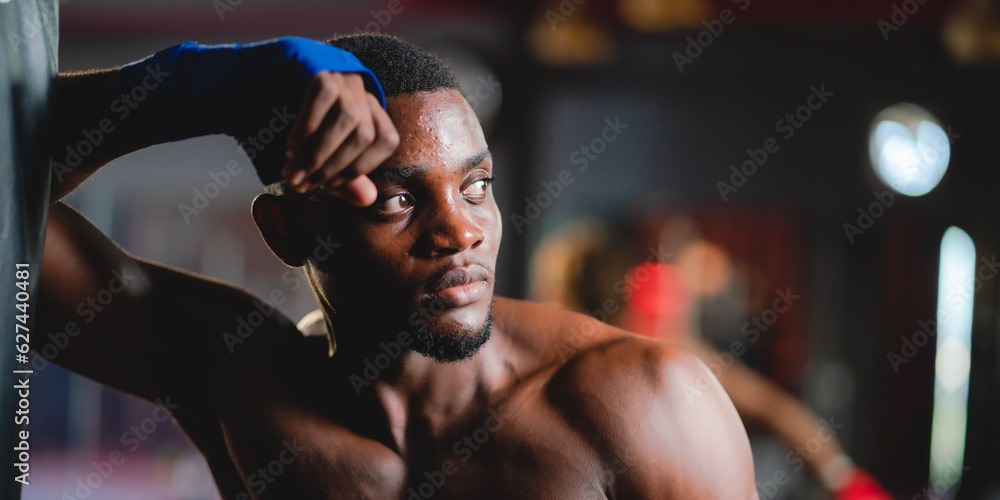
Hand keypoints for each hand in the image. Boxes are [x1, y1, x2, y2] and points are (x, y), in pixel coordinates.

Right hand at [118, 37, 396, 204]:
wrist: (224, 93)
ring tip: (293, 170)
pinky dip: (308, 127)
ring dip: (320, 153)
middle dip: (334, 167)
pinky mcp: (311, 58)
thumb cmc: (268, 129)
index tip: (331, 186)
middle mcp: (357, 84)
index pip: (386, 139)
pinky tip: (289, 145)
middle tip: (302, 184)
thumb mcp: (307, 160)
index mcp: (365, 107)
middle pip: (367, 133)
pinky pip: (324, 95)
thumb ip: (339, 178)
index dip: (362, 168)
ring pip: (349, 118)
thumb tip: (369, 199)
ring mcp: (336, 67)